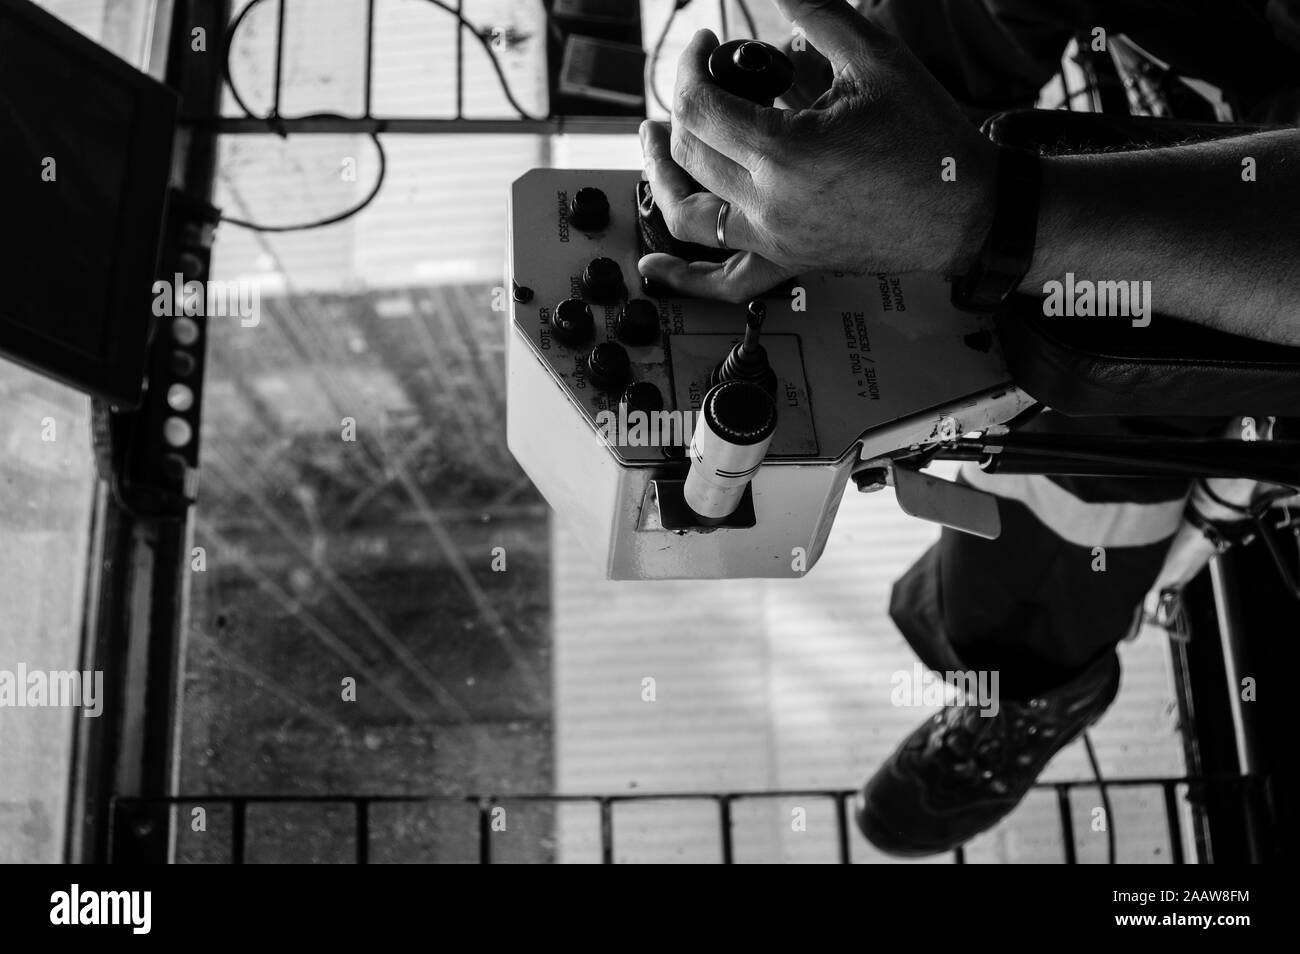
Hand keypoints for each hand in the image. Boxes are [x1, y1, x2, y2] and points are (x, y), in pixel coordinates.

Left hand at [639, 0, 998, 302]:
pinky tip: (655, 263)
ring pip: (688, 214)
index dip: (689, 66)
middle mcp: (772, 205)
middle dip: (677, 108)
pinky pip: (722, 276)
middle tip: (692, 80)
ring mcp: (776, 240)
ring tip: (653, 145)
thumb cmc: (930, 142)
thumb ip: (819, 12)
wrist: (966, 211)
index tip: (702, 45)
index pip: (700, 107)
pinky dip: (684, 273)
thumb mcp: (877, 60)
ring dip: (661, 177)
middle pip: (689, 154)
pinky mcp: (787, 261)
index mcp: (788, 154)